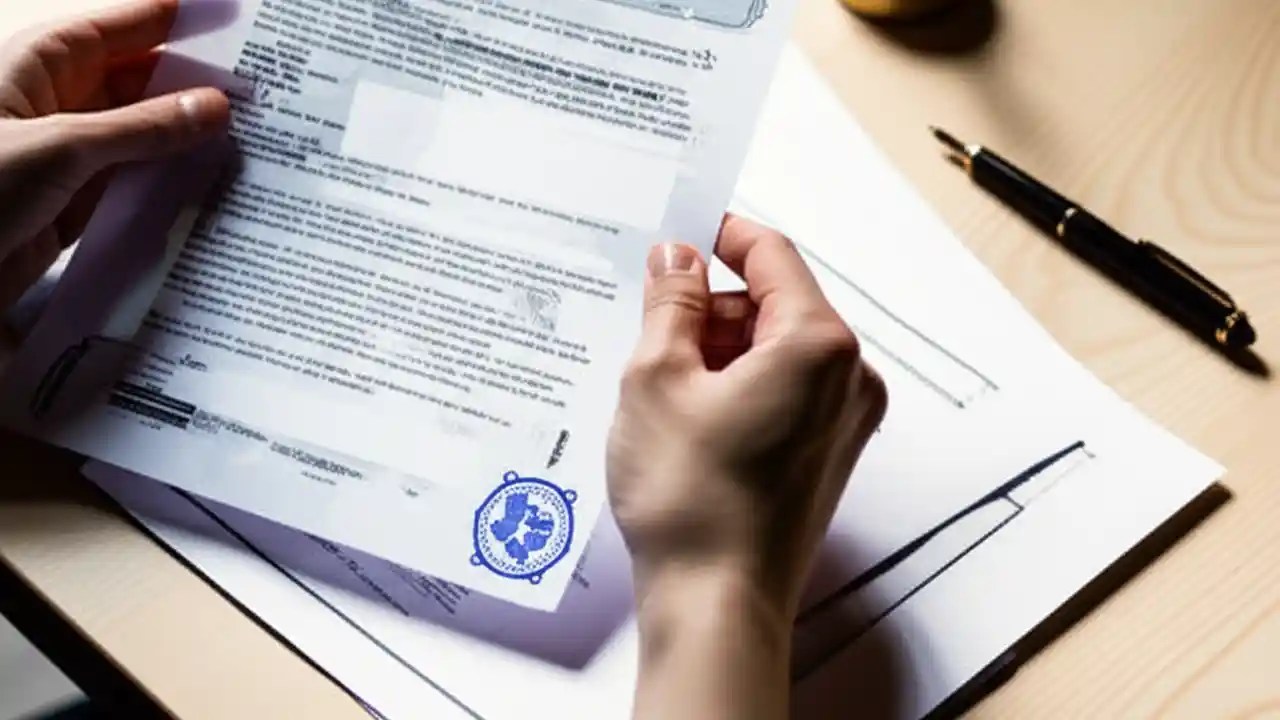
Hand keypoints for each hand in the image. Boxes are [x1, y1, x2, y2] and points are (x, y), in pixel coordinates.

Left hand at [0, 0, 228, 310]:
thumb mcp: (63, 148)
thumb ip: (143, 129)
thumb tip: (214, 106)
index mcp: (32, 70)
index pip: (108, 30)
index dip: (162, 21)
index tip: (222, 21)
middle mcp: (50, 108)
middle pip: (130, 85)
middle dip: (186, 86)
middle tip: (253, 90)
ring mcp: (63, 160)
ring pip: (137, 139)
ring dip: (182, 142)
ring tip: (246, 139)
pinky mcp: (71, 208)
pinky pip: (131, 187)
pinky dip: (166, 187)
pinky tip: (208, 187)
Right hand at [609, 215, 886, 616]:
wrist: (715, 604)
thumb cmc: (692, 501)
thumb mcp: (657, 378)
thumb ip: (671, 302)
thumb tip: (676, 257)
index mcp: (818, 344)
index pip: (772, 255)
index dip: (720, 236)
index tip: (680, 236)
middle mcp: (847, 378)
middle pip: (774, 305)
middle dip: (710, 308)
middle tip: (649, 330)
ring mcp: (842, 422)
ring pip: (774, 353)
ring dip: (718, 353)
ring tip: (659, 392)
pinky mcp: (825, 456)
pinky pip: (781, 395)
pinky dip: (735, 390)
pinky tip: (685, 421)